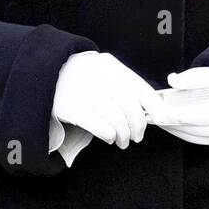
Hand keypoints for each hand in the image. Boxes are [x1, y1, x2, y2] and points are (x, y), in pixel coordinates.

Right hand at [52, 51, 167, 148]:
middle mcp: (101, 79)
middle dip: (138, 126)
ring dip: (124, 135)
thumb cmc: (83, 76)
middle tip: (137, 136)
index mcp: (112, 67)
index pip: (140, 88)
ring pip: (117, 120)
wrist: (47, 72)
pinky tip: (109, 137)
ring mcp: (87, 94)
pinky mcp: (74, 110)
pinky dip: (109, 135)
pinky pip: (101, 127)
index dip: (155, 106)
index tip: (162, 118)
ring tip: (122, 141)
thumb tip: (151, 109)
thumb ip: (125, 85)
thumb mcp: (104, 71)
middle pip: (130, 107)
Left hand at [152, 66, 208, 146]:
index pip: (198, 116)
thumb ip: (192, 77)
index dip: (177, 115)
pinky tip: (168, 124)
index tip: (159, 112)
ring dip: (172, 128)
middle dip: (170, 122)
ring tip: (156, 119)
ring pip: (191, 135)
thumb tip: (173, 81)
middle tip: (152, 115)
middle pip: (192, 127)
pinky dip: (179, 131)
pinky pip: (194, 139)